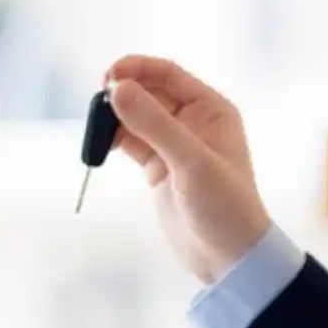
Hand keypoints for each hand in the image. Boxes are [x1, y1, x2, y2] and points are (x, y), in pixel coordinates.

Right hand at [103, 55, 271, 283]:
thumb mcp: (191, 162)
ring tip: (98, 130)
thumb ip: (155, 124)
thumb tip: (117, 89)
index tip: (107, 77)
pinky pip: (131, 142)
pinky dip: (114, 140)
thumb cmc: (224, 206)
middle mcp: (193, 121)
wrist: (229, 257)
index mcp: (211, 109)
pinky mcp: (159, 168)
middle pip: (148, 92)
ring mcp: (174, 145)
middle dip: (122, 94)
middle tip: (98, 106)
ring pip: (136, 117)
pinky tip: (102, 146)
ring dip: (115, 118)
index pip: (168, 74)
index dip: (136, 69)